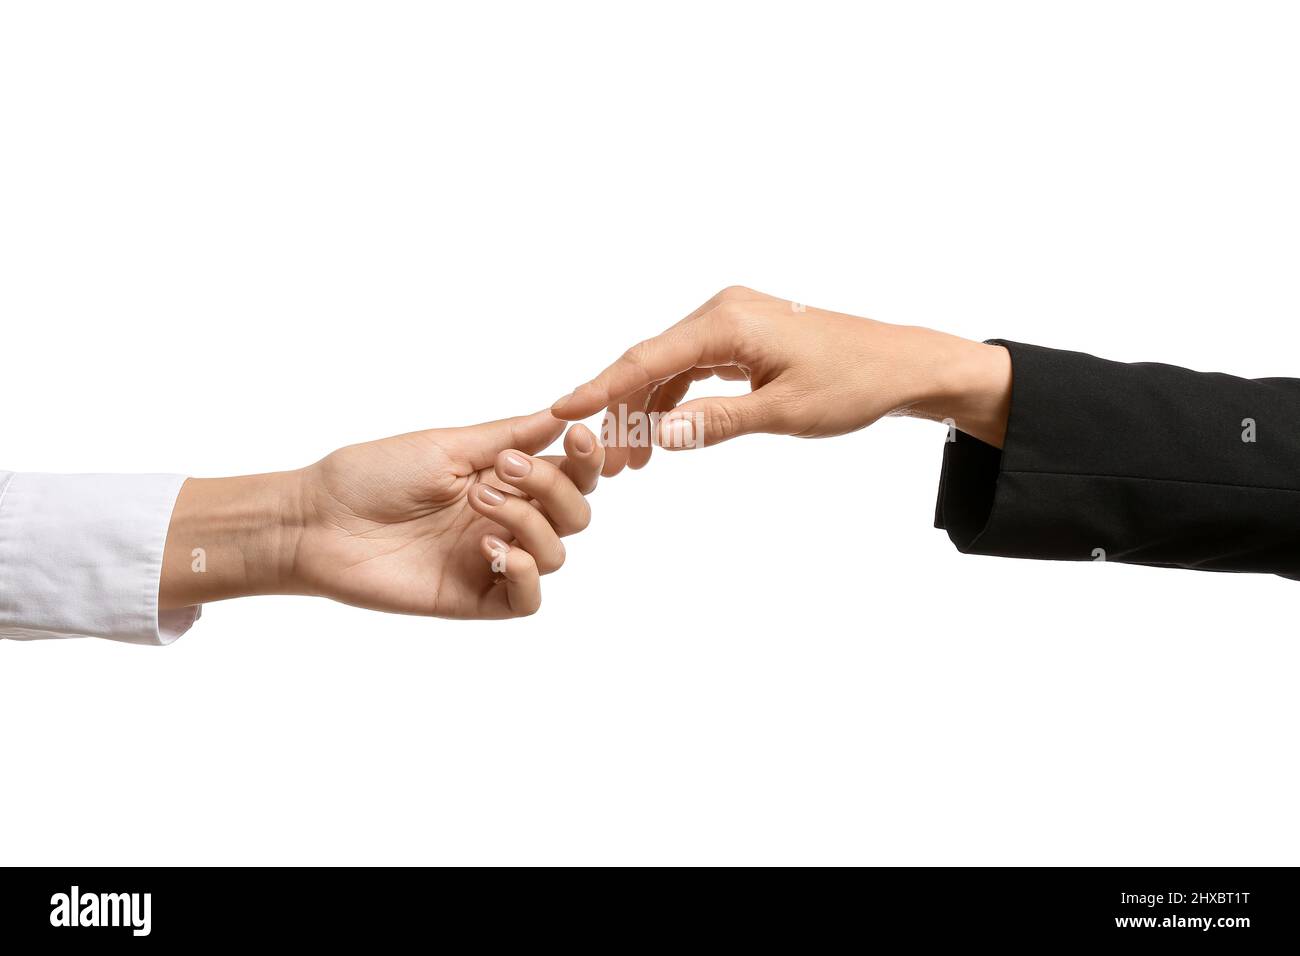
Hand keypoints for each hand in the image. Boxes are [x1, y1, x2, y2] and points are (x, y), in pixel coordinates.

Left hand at [160, 411, 603, 617]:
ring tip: (479, 504)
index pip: (571, 472)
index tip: (578, 437)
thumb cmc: (372, 475)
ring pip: (557, 552)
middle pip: (576, 513)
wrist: (319, 520)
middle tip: (503, 471)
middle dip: (554, 487)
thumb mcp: (447, 445)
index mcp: (504, 478)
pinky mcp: (475, 598)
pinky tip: (491, 550)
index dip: (588, 457)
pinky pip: (529, 599)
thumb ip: (510, 435)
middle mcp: (506, 519)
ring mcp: (492, 560)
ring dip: (530, 521)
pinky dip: (525, 573)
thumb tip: (562, 414)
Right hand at [551, 286, 1011, 475]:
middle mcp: (723, 311)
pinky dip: (674, 399)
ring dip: (647, 411)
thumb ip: (718, 422)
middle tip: (604, 465)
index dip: (601, 387)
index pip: (647, 358)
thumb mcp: (784, 412)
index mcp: (728, 322)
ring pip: (669, 367)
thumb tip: (660, 436)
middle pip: (651, 362)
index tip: (561, 411)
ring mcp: (732, 320)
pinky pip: (692, 366)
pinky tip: (662, 434)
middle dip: (621, 412)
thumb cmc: (853, 384)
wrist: (902, 366)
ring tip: (631, 463)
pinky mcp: (742, 335)